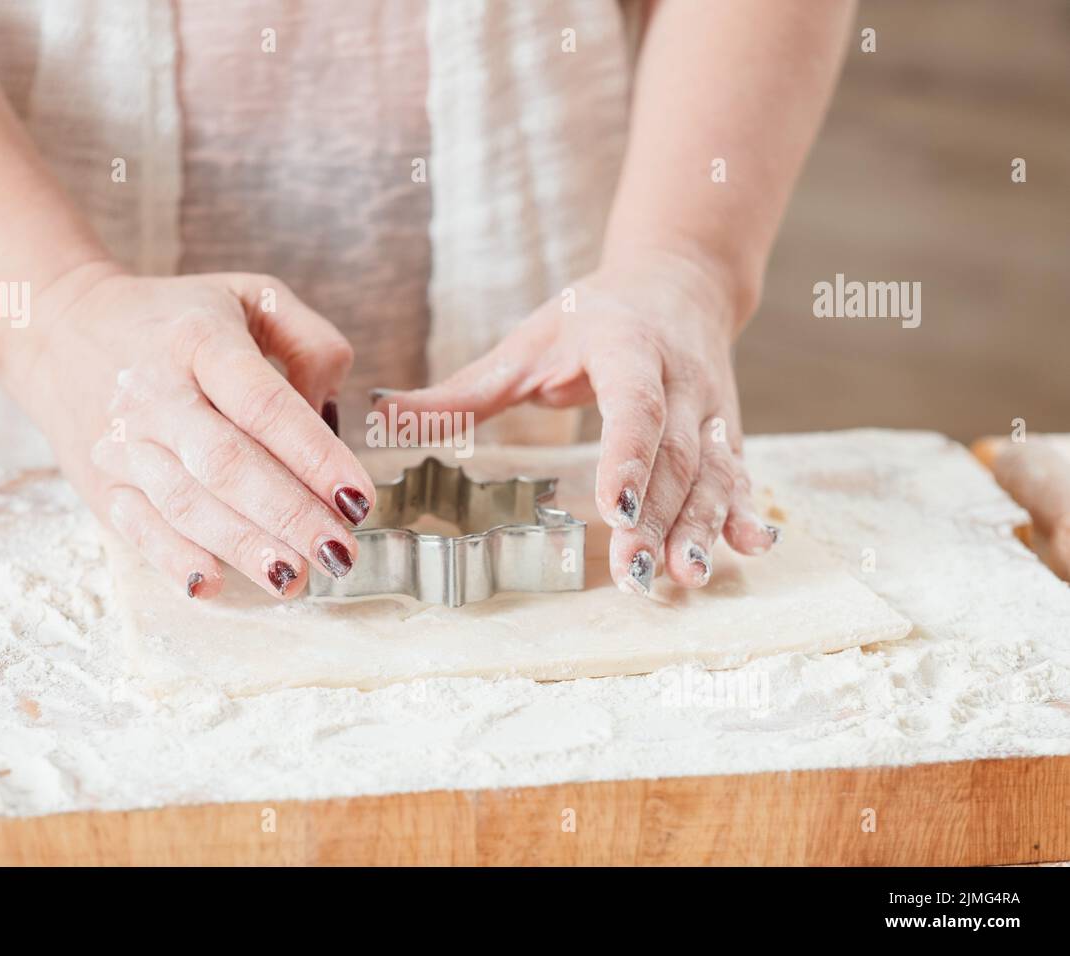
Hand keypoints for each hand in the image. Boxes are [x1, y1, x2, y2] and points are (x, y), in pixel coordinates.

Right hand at [17, 266, 374, 599]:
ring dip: (244, 547)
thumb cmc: (179, 320)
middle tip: (340, 552)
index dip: (315, 455)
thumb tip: (333, 413)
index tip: (358, 498)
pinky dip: (173, 561)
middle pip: (227, 464)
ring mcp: (124, 443)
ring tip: (297, 577)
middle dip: (290, 515)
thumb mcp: (251, 296)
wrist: (61, 329)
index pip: (264, 405)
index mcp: (201, 341)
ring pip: (186, 503)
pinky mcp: (102, 483)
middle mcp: (156, 393)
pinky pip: (137, 528)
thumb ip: (310, 342)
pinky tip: (213, 587)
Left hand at [379, 251, 779, 593]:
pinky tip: (753, 548)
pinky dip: (745, 512)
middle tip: (635, 573)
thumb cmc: (593, 315)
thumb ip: (466, 391)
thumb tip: (385, 416)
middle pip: (674, 456)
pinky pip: (739, 475)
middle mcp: (680, 381)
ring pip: (711, 474)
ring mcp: (711, 410)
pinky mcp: (728, 433)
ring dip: (700, 527)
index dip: (627, 455)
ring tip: (684, 576)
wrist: (681, 282)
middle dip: (656, 518)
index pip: (633, 406)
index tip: (614, 504)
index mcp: (628, 348)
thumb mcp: (528, 342)